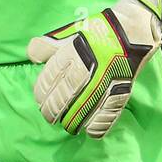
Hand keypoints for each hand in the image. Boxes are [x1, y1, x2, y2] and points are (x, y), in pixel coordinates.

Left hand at [27, 0, 160, 138]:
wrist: (130, 30)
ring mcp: (105, 79)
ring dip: (74, 121)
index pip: (49, 79)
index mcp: (70, 53)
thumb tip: (31, 55)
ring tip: (69, 127)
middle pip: (64, 96)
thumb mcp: (67, 34)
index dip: (42, 94)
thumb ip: (47, 46)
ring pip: (84, 108)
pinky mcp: (122, 88)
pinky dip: (99, 124)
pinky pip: (109, 111)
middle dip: (54, 111)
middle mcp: (86, 68)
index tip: (40, 101)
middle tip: (51, 118)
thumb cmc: (95, 33)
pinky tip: (91, 131)